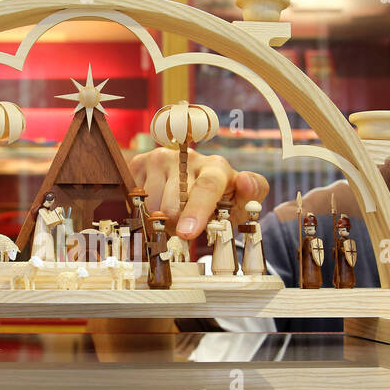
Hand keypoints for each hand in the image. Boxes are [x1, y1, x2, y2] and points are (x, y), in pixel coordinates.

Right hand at [128, 148, 268, 238]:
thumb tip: (245, 180)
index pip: (206, 187)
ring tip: (173, 214)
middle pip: (172, 205)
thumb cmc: (222, 199)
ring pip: (151, 205)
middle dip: (176, 225)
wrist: (192, 183)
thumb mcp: (242, 202)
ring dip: (160, 219)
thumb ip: (253, 192)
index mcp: (216, 167)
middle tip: (185, 227)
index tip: (187, 232)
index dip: (196, 212)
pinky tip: (158, 203)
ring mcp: (160, 158)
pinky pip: (135, 198)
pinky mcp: (140, 163)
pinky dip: (145, 209)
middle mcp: (187, 157)